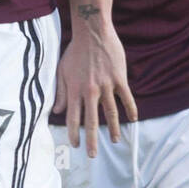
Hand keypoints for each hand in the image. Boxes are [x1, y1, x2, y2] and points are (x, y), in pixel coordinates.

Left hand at [52, 22, 137, 155]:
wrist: (92, 32)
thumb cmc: (75, 51)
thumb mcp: (62, 71)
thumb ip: (60, 93)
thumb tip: (56, 112)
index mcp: (74, 90)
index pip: (73, 117)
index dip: (73, 133)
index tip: (75, 145)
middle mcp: (89, 91)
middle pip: (91, 121)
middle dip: (91, 140)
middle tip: (92, 155)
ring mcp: (105, 85)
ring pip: (110, 113)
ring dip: (112, 128)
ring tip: (114, 140)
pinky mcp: (119, 78)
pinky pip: (126, 98)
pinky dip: (130, 110)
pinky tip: (132, 120)